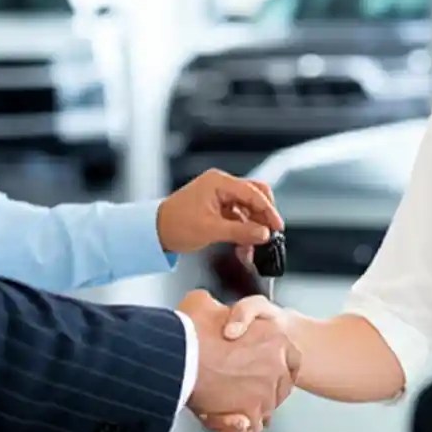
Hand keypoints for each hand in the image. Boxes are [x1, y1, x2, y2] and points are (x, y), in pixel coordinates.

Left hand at [157, 169, 281, 253]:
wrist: (154, 232)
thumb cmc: (175, 225)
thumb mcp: (211, 230)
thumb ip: (241, 232)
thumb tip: (264, 234)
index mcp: (218, 182)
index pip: (253, 193)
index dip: (268, 211)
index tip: (277, 227)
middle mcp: (220, 185)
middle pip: (254, 195)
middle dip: (263, 217)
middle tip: (269, 235)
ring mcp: (218, 195)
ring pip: (247, 208)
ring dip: (252, 228)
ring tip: (253, 249)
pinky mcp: (216, 207)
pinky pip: (237, 217)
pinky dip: (242, 231)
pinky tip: (243, 247)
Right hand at [179, 289, 300, 431]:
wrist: (178, 355)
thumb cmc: (191, 331)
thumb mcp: (203, 303)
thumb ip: (219, 308)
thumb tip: (213, 310)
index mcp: (273, 335)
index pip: (291, 357)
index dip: (277, 363)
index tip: (266, 366)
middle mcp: (276, 363)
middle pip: (281, 384)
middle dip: (265, 386)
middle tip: (244, 385)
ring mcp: (266, 390)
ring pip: (267, 406)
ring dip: (253, 405)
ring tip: (232, 400)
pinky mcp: (251, 412)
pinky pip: (253, 426)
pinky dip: (242, 425)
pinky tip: (229, 416)